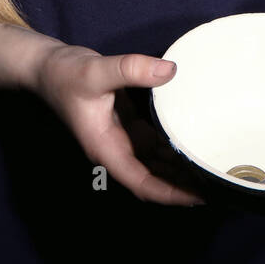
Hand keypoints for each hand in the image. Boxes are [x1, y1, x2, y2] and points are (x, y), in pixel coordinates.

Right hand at [33, 43, 206, 206]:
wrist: (47, 66)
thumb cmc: (65, 74)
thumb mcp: (97, 71)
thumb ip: (132, 69)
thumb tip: (170, 71)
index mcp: (106, 148)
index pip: (143, 182)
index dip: (170, 193)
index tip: (199, 197)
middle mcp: (116, 149)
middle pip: (153, 177)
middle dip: (182, 183)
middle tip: (217, 180)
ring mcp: (121, 138)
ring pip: (155, 160)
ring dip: (179, 165)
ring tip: (211, 164)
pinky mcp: (125, 124)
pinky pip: (152, 141)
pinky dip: (170, 144)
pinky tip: (191, 137)